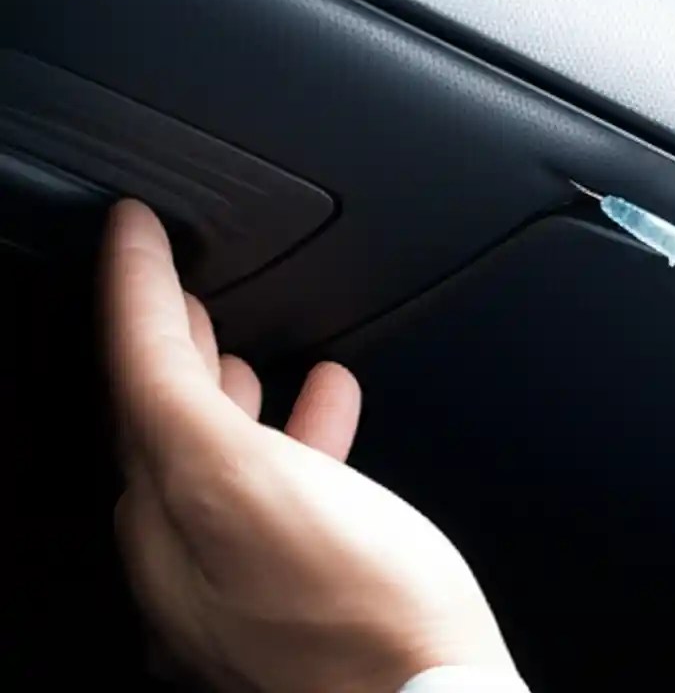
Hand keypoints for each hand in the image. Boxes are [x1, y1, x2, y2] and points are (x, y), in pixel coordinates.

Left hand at [104, 200, 517, 692]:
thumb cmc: (372, 613)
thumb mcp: (249, 484)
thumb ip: (186, 403)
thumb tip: (160, 336)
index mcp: (167, 523)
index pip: (131, 380)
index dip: (133, 294)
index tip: (131, 231)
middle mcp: (182, 561)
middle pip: (161, 428)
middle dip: (173, 352)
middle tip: (185, 294)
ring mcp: (233, 586)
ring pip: (219, 465)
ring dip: (231, 399)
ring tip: (259, 358)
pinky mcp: (287, 601)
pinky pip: (274, 502)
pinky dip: (292, 446)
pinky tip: (328, 419)